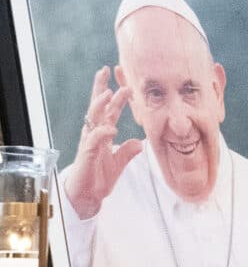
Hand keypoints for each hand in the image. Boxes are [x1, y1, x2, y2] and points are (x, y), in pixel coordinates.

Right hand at [62, 66, 140, 218]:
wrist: (87, 195)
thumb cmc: (99, 176)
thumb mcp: (120, 162)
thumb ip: (129, 151)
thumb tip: (140, 142)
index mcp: (103, 133)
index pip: (108, 109)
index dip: (114, 94)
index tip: (119, 78)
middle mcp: (94, 134)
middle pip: (97, 106)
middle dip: (101, 88)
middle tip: (106, 71)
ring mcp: (89, 143)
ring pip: (93, 119)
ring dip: (101, 105)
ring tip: (109, 93)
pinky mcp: (87, 155)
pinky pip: (94, 140)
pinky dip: (102, 133)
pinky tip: (110, 128)